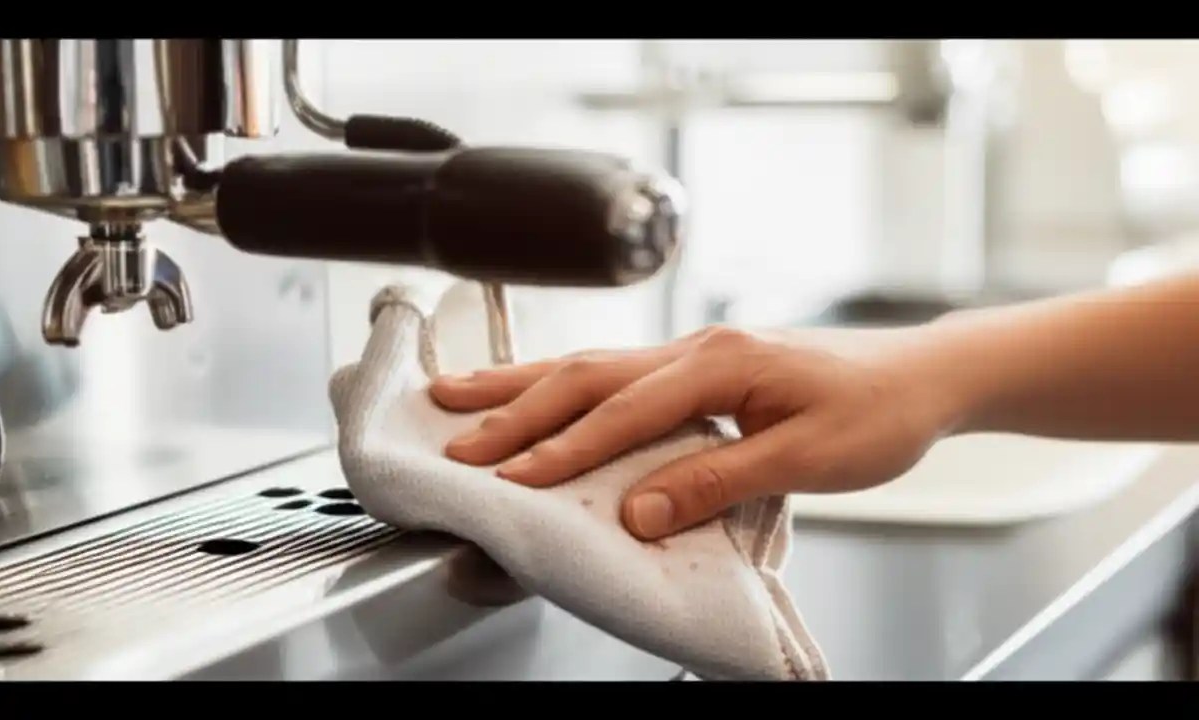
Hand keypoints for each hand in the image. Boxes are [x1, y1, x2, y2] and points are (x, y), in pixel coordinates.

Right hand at [429, 325, 957, 540]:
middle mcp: (697, 349)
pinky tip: (536, 396)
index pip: (623, 411)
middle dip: (514, 407)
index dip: (562, 447)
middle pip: (587, 374)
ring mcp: (694, 354)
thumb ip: (718, 480)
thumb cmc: (878, 413)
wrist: (923, 377)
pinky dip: (562, 388)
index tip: (510, 478)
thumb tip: (640, 513)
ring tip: (461, 395)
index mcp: (721, 362)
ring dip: (524, 384)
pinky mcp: (698, 369)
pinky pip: (614, 375)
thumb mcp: (808, 457)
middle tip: (453, 434)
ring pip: (591, 365)